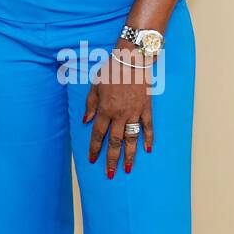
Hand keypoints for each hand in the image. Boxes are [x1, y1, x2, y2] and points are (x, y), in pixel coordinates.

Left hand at [83, 41, 153, 176]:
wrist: (132, 59)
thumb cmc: (111, 70)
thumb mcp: (95, 86)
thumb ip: (90, 105)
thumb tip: (85, 121)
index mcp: (105, 109)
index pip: (98, 134)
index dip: (95, 148)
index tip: (92, 160)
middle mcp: (119, 114)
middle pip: (114, 142)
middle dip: (111, 159)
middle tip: (110, 174)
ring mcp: (134, 113)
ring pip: (131, 139)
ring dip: (129, 155)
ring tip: (128, 169)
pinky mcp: (146, 108)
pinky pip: (148, 127)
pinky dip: (148, 139)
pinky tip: (147, 150)